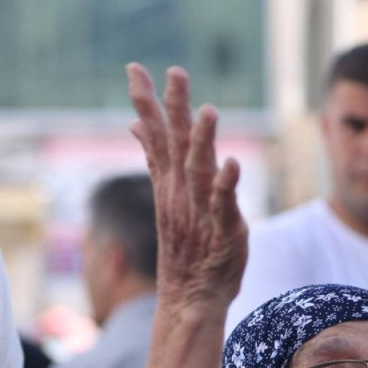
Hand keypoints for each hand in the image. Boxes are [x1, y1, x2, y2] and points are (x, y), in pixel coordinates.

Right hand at [127, 63, 246, 316]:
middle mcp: (180, 193)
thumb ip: (156, 158)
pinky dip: (226, 185)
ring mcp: (200, 212)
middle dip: (174, 108)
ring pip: (200, 169)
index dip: (147, 103)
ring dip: (203, 140)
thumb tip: (136, 125)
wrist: (190, 297)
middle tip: (176, 73)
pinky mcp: (223, 231)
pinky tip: (232, 164)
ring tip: (208, 111)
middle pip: (175, 144)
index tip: (134, 69)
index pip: (155, 136)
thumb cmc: (186, 246)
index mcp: (169, 183)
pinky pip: (224, 205)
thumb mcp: (169, 197)